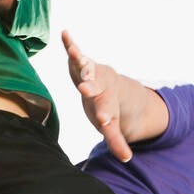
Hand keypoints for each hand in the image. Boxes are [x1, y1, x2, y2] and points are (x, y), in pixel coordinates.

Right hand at [61, 30, 131, 161]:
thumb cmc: (108, 107)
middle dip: (91, 87)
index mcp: (107, 103)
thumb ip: (117, 141)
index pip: (107, 110)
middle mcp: (100, 86)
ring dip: (80, 62)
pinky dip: (70, 44)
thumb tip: (127, 160)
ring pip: (86, 67)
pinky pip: (76, 53)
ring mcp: (92, 73)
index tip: (105, 121)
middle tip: (86, 88)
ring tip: (76, 55)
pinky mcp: (83, 63)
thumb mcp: (113, 125)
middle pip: (96, 87)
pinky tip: (65, 33)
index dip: (106, 116)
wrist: (111, 85)